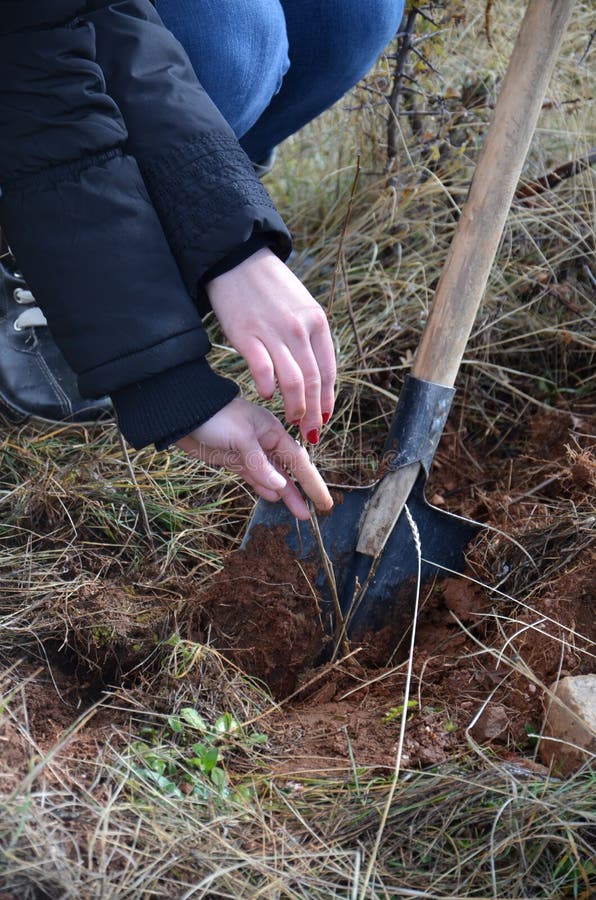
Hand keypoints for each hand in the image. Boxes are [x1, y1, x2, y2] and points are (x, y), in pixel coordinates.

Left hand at [176, 397, 332, 519]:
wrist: (183, 413)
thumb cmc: (216, 417)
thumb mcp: (241, 439)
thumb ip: (260, 465)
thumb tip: (279, 488)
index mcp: (273, 431)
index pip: (299, 461)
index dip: (313, 483)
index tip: (325, 502)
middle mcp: (265, 442)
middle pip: (290, 471)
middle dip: (303, 491)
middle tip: (318, 512)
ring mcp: (250, 453)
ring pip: (273, 478)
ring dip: (286, 494)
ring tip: (301, 512)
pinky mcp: (234, 460)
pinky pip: (255, 477)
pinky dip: (264, 488)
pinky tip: (274, 499)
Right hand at [206, 248, 335, 442]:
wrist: (237, 260)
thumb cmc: (270, 288)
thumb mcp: (301, 307)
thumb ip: (310, 337)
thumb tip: (316, 375)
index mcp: (317, 322)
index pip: (328, 370)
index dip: (327, 400)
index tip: (324, 418)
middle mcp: (299, 328)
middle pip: (313, 381)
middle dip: (313, 413)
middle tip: (310, 432)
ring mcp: (273, 332)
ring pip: (293, 381)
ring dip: (295, 407)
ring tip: (291, 421)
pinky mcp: (246, 335)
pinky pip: (263, 370)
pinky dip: (267, 388)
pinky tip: (266, 395)